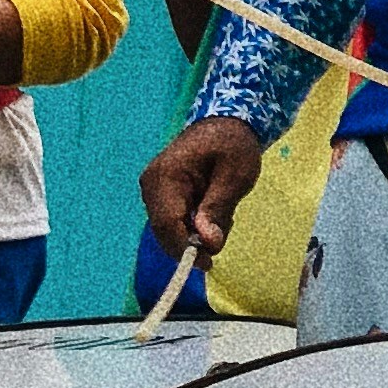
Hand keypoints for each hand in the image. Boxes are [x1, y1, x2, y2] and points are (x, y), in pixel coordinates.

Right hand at [145, 116, 263, 256]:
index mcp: (166, 176)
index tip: (208, 263)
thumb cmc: (233, 145)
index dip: (184, 249)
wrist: (226, 124)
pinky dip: (194, 224)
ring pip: (170, 229)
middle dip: (194, 241)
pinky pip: (173, 221)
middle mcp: (151, 184)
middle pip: (165, 231)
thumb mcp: (236, 175)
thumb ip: (219, 207)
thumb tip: (207, 242)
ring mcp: (153, 190)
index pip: (166, 223)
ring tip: (222, 210)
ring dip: (197, 232)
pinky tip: (212, 208)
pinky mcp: (160, 195)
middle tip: (224, 231)